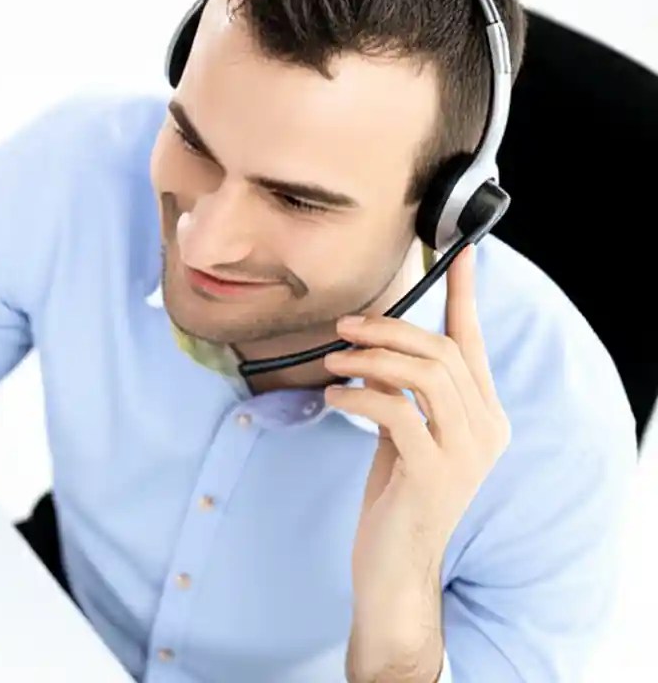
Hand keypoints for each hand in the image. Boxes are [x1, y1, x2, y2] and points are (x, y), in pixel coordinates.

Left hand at [321, 244, 510, 680]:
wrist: (394, 566)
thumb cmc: (394, 497)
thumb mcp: (402, 435)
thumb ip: (404, 394)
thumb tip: (377, 346)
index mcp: (484, 415)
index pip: (474, 342)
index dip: (465, 295)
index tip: (458, 252)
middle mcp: (487, 429)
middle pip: (443, 352)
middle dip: (390, 330)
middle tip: (344, 327)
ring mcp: (466, 452)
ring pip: (425, 375)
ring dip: (372, 359)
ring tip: (333, 360)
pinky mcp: (435, 473)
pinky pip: (395, 412)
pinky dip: (359, 396)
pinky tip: (333, 398)